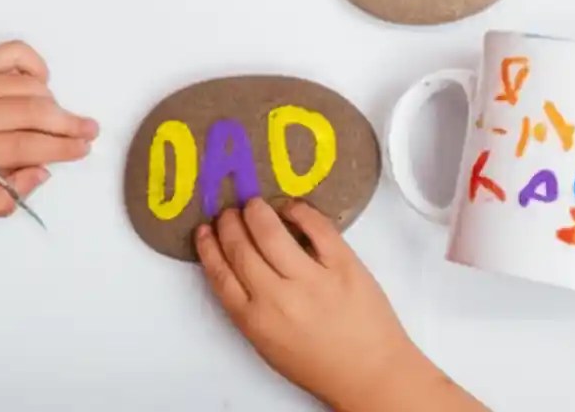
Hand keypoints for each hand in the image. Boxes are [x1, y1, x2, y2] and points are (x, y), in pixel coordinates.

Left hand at [0, 42, 98, 215]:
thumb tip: (38, 176)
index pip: (32, 146)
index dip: (64, 149)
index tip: (82, 149)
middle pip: (39, 114)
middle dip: (71, 125)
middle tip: (89, 131)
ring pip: (32, 88)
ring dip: (54, 103)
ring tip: (61, 118)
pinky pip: (14, 54)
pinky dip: (35, 66)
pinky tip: (38, 82)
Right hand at [197, 199, 485, 411]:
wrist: (369, 371)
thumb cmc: (320, 362)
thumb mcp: (270, 344)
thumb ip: (251, 309)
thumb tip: (239, 267)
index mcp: (255, 321)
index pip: (220, 274)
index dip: (209, 248)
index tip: (205, 230)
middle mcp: (277, 297)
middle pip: (241, 249)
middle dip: (229, 224)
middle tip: (228, 211)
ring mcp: (312, 279)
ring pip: (271, 232)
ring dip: (257, 212)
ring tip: (253, 203)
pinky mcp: (344, 264)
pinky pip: (317, 227)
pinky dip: (300, 211)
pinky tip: (291, 207)